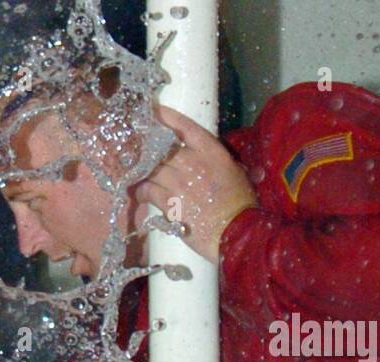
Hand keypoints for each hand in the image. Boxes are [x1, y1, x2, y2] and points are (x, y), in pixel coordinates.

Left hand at [132, 105, 256, 264]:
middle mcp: (192, 162)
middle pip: (161, 148)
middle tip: (138, 149)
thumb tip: (222, 159)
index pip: (183, 126)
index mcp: (212, 151)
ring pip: (151, 169)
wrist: (235, 232)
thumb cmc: (241, 204)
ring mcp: (178, 182)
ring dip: (143, 172)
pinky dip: (142, 192)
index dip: (166, 118)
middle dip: (149, 149)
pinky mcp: (168, 202)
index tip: (153, 112)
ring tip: (138, 174)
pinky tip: (141, 194)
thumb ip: (223, 162)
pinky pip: (147, 190)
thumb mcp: (237, 173)